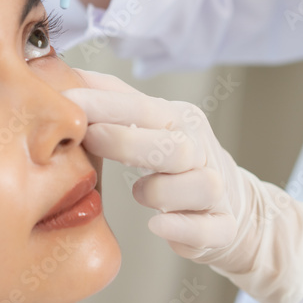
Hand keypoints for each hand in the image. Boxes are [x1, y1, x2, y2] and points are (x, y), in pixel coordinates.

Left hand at [62, 69, 302, 302]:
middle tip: (88, 138)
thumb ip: (114, 100)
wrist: (235, 206)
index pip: (143, 108)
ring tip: (137, 192)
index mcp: (181, 122)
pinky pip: (208, 230)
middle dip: (127, 140)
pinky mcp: (222, 229)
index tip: (67, 103)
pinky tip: (158, 224)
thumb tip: (67, 72)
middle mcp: (202, 152)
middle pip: (173, 145)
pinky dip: (182, 227)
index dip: (105, 104)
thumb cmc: (179, 162)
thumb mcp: (153, 125)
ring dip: (162, 188)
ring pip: (199, 185)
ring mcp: (216, 193)